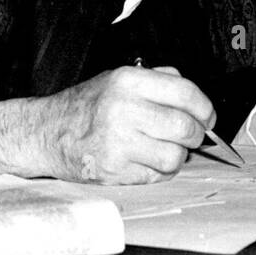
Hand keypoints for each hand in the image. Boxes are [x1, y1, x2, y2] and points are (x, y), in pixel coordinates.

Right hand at [0, 66, 215, 184]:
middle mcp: (124, 108)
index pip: (185, 92)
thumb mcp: (118, 78)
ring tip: (165, 150)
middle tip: (193, 137)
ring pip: (174, 157)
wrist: (47, 131)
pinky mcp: (114, 170)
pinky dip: (157, 171)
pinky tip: (145, 161)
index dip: (205, 109)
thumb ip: (157, 80)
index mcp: (128, 80)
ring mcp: (118, 142)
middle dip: (197, 136)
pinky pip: (155, 176)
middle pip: (185, 127)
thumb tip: (195, 99)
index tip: (208, 118)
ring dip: (177, 157)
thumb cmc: (86, 105)